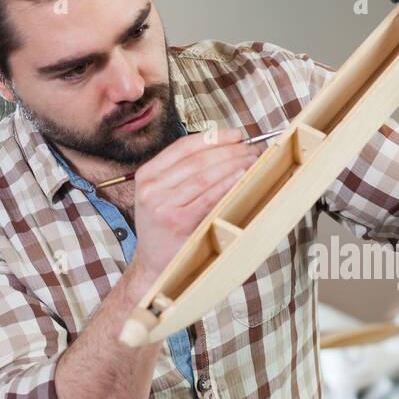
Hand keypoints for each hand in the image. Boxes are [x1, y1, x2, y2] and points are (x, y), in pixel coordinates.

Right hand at [131, 126, 257, 279]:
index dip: (212, 137)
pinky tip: (241, 176)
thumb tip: (223, 148)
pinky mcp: (177, 221)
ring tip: (251, 160)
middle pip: (196, 159)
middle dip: (227, 150)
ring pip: (203, 176)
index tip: (235, 135)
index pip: (183, 146)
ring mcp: (162, 205)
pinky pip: (207, 197)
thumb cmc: (164, 226)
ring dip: (231, 164)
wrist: (154, 263)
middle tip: (250, 148)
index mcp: (147, 174)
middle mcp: (151, 187)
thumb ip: (182, 173)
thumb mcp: (163, 194)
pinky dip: (226, 184)